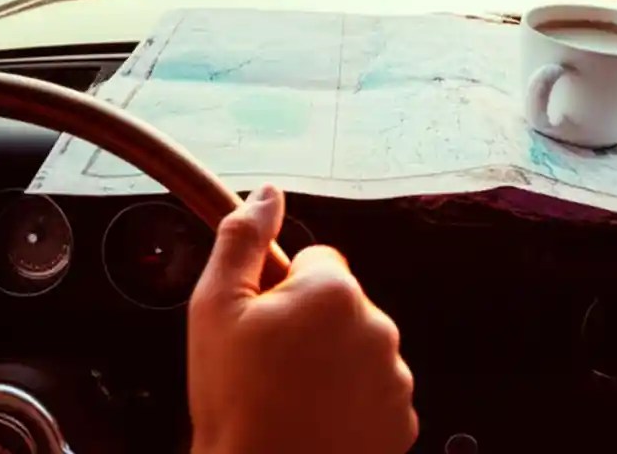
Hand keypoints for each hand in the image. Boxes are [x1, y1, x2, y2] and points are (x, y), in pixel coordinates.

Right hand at [188, 185, 416, 453]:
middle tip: (271, 366)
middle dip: (311, 327)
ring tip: (290, 399)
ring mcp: (395, 378)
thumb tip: (266, 194)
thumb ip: (241, 238)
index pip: (318, 261)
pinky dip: (352, 404)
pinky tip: (316, 421)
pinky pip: (375, 393)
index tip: (264, 323)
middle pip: (341, 306)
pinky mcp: (401, 420)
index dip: (283, 289)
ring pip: (359, 349)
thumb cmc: (234, 403)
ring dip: (333, 365)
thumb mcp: (214, 308)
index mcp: (334, 292)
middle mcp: (378, 328)